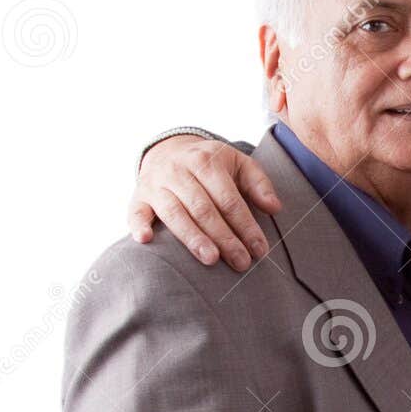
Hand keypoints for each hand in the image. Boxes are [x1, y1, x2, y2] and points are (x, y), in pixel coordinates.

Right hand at [130, 137, 280, 270]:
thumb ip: (259, 184)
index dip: (246, 226)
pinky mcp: (139, 196)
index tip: (260, 249)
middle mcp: (178, 171)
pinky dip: (138, 225)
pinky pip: (135, 211)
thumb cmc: (212, 164)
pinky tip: (146, 240)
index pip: (229, 199)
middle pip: (203, 209)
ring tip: (211, 259)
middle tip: (241, 262)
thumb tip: (274, 208)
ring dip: (192, 238)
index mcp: (205, 162)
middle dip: (224, 238)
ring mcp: (156, 184)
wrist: (169, 149)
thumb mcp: (239, 164)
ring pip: (174, 213)